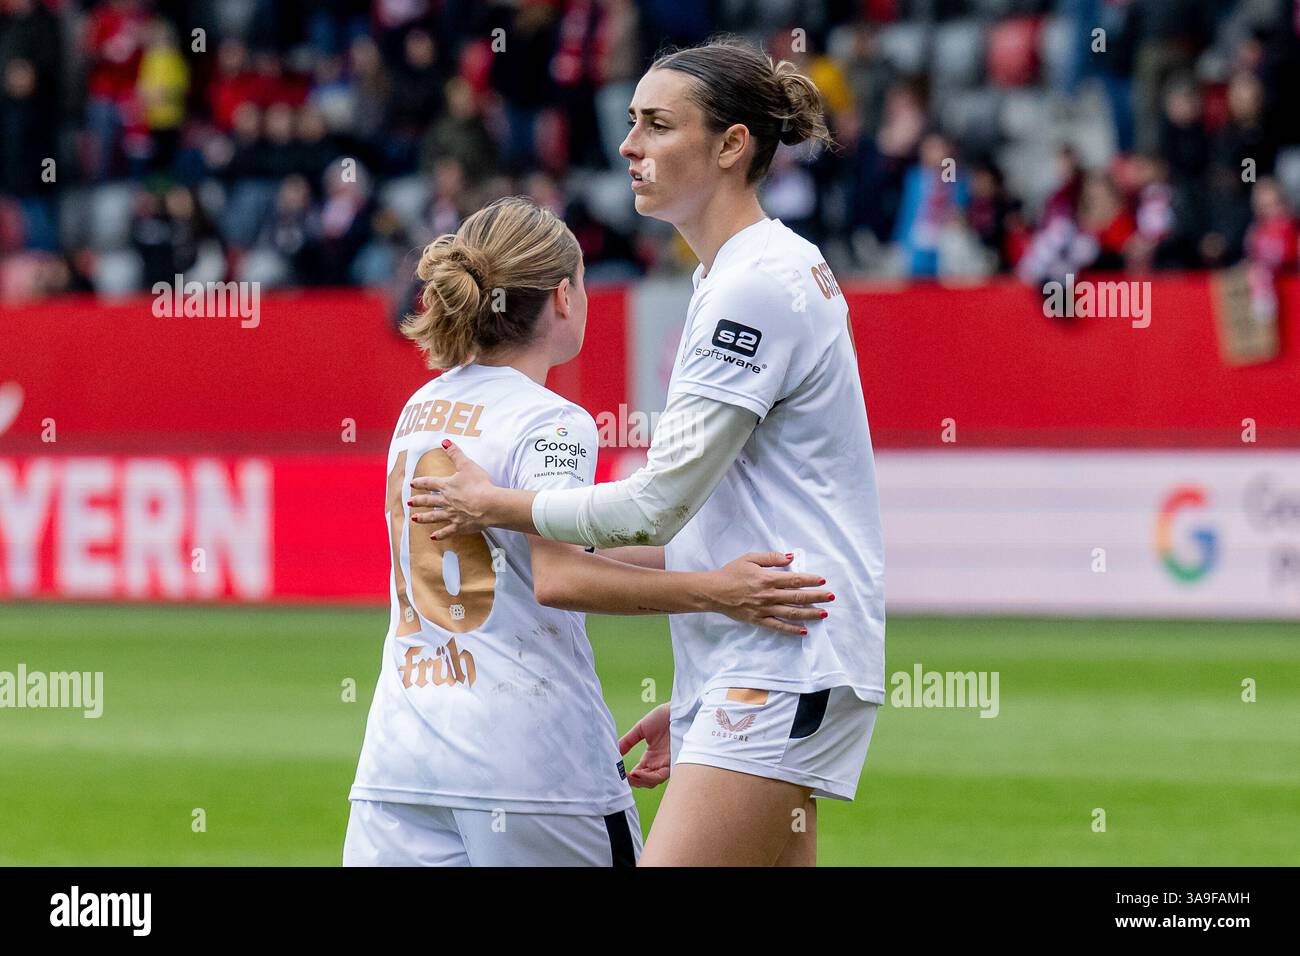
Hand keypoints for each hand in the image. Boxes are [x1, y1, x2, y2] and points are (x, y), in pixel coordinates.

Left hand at [408, 439, 496, 538]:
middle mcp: (446, 501)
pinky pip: (447, 531)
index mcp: (447, 486)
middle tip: (409, 502)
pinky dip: (440, 534)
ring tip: (414, 519)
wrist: (488, 505)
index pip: (430, 483)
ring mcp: (452, 514)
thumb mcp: (467, 465)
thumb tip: (445, 441)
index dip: (421, 482)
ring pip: (434, 516)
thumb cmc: (479, 484)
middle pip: (429, 500)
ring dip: (423, 518)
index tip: (412, 483)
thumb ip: (455, 453)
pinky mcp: (459, 526)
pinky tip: (433, 537)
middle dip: (418, 501)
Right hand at [618, 703, 671, 788]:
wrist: (677, 709)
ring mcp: (666, 764)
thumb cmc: (662, 717)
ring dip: (638, 781)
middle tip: (621, 776)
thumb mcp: (641, 730)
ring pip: (651, 782)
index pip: (638, 774)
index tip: (617, 772)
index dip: (628, 776)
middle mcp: (659, 764)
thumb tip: (615, 751)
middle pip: (644, 781)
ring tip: (627, 775)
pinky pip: (659, 776)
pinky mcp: (672, 763)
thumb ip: (628, 741)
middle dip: (632, 781)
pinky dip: (647, 777)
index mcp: (651, 758)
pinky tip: (636, 772)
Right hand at [705, 551, 832, 635]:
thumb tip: (790, 557)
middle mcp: (769, 595)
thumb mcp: (750, 558)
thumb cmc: (731, 573)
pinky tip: (803, 630)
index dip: (811, 580)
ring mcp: (764, 610)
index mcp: (768, 579)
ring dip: (809, 613)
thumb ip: (771, 558)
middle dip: (817, 597)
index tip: (823, 580)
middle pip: (797, 597)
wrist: (714, 591)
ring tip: (823, 613)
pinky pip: (778, 626)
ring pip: (791, 613)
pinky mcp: (759, 620)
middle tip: (831, 597)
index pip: (795, 580)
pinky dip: (791, 629)